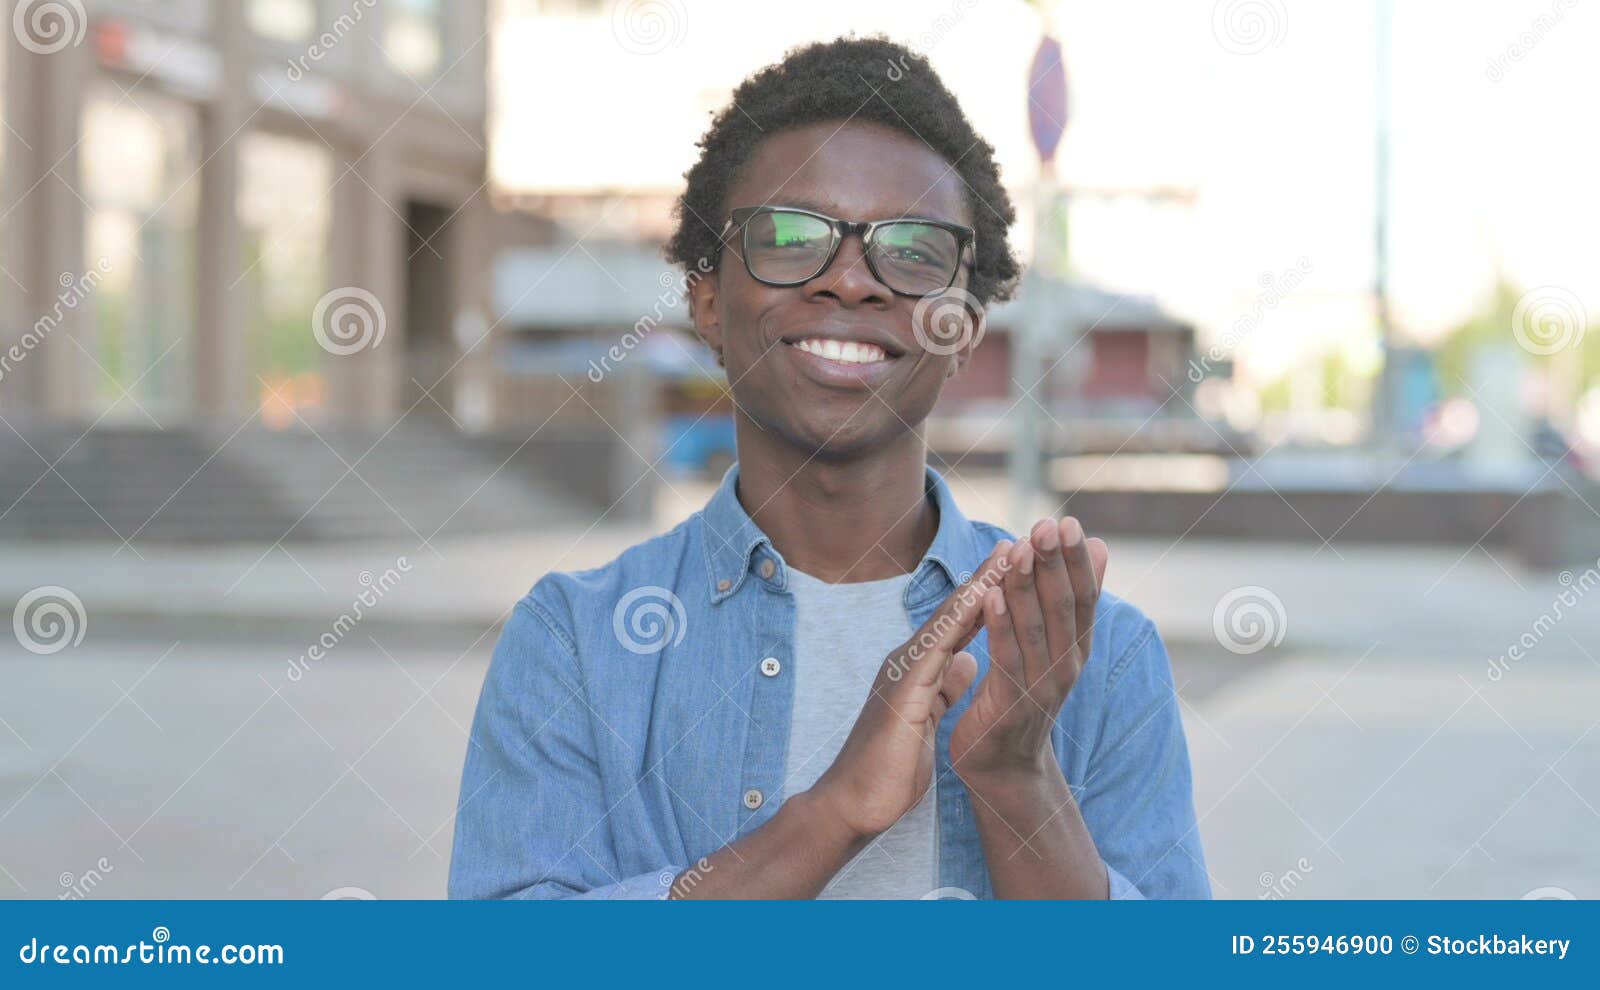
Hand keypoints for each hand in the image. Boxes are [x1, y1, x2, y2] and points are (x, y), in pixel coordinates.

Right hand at [809, 542, 1011, 838]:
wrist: (852, 803)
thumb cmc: (887, 768)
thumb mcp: (926, 720)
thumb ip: (943, 688)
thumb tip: (967, 664)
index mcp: (918, 671)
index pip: (959, 625)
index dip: (988, 596)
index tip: (1016, 569)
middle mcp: (909, 661)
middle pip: (955, 611)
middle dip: (988, 577)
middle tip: (1018, 543)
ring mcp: (903, 671)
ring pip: (948, 619)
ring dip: (980, 585)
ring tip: (1008, 555)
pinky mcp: (903, 688)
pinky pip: (938, 645)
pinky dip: (961, 619)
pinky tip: (984, 600)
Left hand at [951, 517, 1107, 784]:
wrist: (1003, 769)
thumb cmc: (1022, 699)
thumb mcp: (1054, 647)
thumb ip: (1071, 602)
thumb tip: (1100, 547)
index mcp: (1074, 649)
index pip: (1082, 597)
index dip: (1077, 561)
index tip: (1069, 522)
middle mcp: (1065, 667)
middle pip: (1063, 607)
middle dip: (1055, 563)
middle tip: (1049, 523)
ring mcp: (1040, 688)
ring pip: (1036, 628)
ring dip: (1028, 585)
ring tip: (1022, 547)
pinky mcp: (1010, 705)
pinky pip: (1006, 659)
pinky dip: (999, 625)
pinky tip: (991, 595)